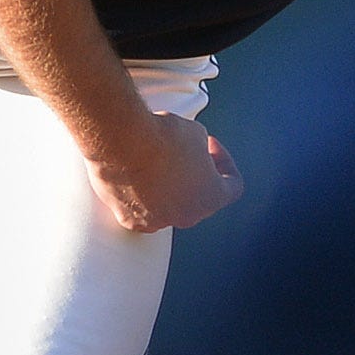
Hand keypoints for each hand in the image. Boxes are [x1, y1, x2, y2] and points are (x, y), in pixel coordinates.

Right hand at [87, 110, 244, 233]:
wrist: (122, 144)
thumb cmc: (161, 138)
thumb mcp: (195, 133)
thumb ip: (199, 149)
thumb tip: (190, 151)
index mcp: (211, 197)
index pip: (232, 186)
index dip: (224, 162)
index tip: (211, 148)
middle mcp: (187, 216)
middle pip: (199, 199)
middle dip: (196, 177)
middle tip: (186, 155)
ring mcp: (158, 221)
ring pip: (169, 207)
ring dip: (168, 188)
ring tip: (157, 163)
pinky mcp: (131, 220)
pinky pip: (142, 210)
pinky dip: (141, 196)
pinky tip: (136, 175)